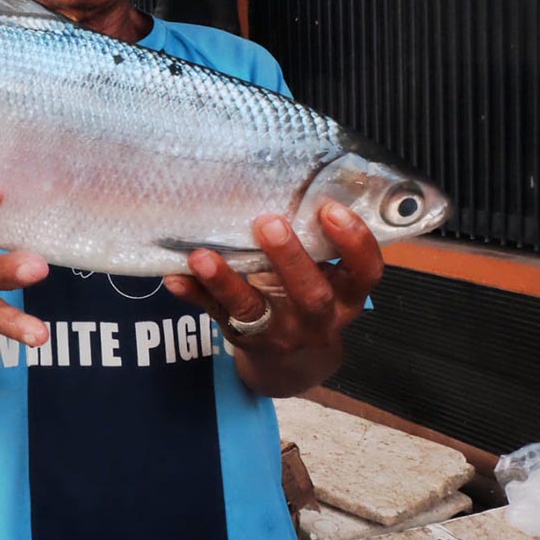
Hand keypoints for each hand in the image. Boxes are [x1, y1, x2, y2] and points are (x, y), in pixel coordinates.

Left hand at [163, 202, 383, 389]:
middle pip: (311, 294)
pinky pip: (215, 314)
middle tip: (269, 222)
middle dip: (291, 259)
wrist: (294, 361)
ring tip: (202, 256)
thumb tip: (296, 178)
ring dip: (227, 281)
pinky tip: (174, 277)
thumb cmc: (311, 293)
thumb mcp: (328, 275)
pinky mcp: (241, 335)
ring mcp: (278, 332)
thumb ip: (318, 240)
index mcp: (346, 296)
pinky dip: (194, 294)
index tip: (331, 209)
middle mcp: (317, 318)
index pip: (365, 272)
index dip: (354, 243)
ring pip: (253, 309)